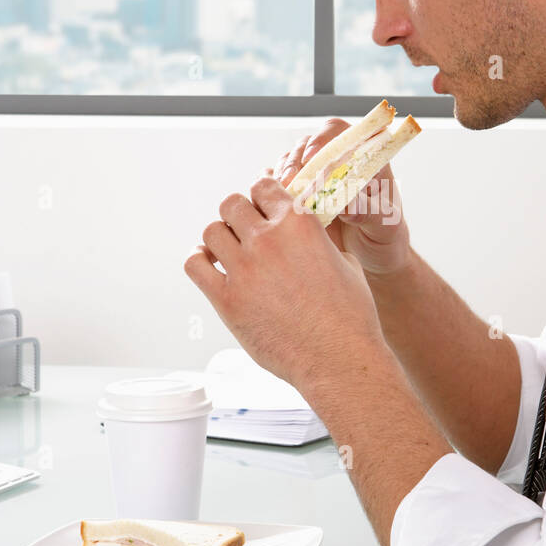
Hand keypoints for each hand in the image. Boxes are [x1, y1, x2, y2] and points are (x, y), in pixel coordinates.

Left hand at [184, 173, 387, 396]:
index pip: (263, 186)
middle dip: (238, 216)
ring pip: (211, 231)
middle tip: (245, 233)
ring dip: (219, 239)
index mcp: (299, 224)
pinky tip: (209, 267)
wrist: (339, 359)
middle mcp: (268, 240)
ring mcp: (244, 270)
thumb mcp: (345, 263)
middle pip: (232, 204)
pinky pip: (194, 265)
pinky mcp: (227, 300)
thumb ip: (320, 242)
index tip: (263, 210)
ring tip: (228, 252)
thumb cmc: (350, 317)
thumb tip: (311, 239)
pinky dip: (198, 261)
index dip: (261, 197)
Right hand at [271, 119, 411, 278]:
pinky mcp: (299, 195)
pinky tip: (272, 202)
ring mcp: (315, 178)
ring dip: (282, 175)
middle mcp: (337, 163)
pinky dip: (271, 189)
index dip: (324, 139)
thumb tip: (347, 205)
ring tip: (282, 196)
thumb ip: (370, 212)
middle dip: (296, 161)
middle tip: (290, 182)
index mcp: (364, 159)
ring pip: (289, 162)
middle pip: (308, 145)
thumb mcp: (386, 226)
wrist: (372, 258)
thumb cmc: (385, 236)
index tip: (313, 157)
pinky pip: (277, 183)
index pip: (341, 133)